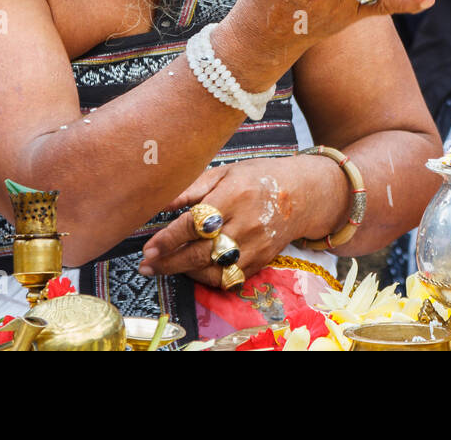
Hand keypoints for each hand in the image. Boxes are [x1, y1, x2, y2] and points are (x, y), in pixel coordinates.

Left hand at [138, 156, 332, 285]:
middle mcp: (247, 223)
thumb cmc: (258, 178)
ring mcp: (257, 246)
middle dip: (169, 261)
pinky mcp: (262, 261)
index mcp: (235, 195)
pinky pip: (230, 278)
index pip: (196, 223)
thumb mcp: (225, 172)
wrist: (303, 193)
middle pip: (201, 251)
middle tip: (146, 265)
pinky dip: (208, 278)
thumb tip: (158, 203)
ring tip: (165, 267)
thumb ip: (191, 188)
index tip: (148, 248)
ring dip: (185, 272)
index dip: (168, 238)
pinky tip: (193, 270)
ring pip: (214, 270)